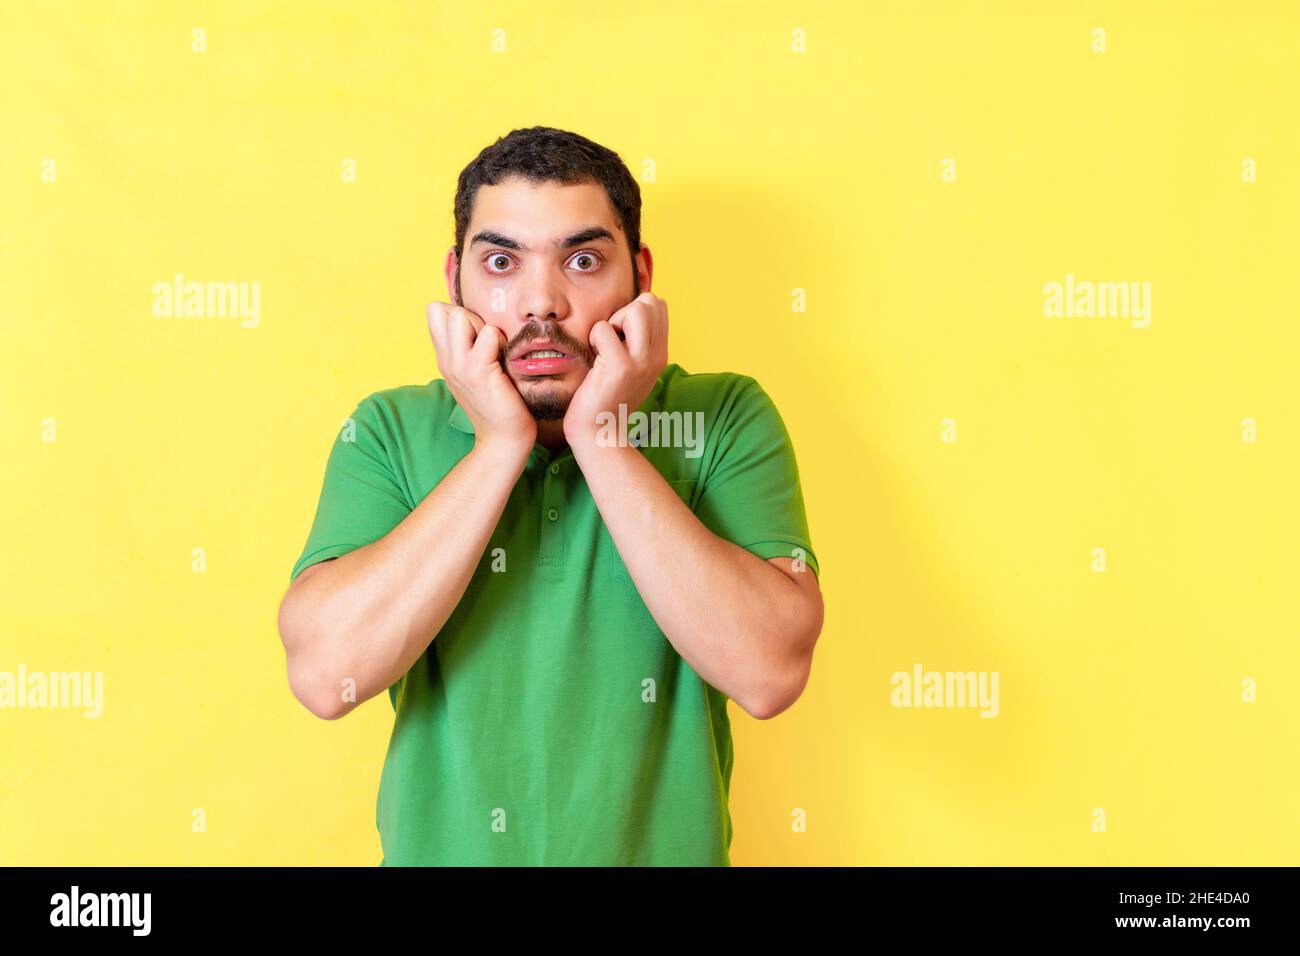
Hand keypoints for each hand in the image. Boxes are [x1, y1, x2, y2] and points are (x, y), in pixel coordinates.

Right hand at [427, 302, 535, 453]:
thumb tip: (479, 320)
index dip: (460, 315)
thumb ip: (469, 346)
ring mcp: (460, 365)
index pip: (436, 312)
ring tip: (496, 351)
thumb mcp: (474, 372)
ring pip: (460, 316)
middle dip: (471, 317)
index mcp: (445, 358)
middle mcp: (446, 360)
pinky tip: (506, 360)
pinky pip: (488, 333)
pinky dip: (501, 339)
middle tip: (489, 344)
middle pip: (444, 309)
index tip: (478, 337)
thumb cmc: (497, 403)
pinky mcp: (479, 372)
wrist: (502, 439)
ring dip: (484, 326)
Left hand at [563, 292, 668, 442]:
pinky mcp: (620, 367)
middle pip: (651, 302)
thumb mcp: (633, 366)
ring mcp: (642, 361)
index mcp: (660, 353)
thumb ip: (638, 341)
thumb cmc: (606, 395)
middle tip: (612, 339)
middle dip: (625, 311)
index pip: (659, 305)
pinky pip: (604, 328)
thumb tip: (633, 307)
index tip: (621, 335)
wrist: (598, 431)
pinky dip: (593, 337)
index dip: (634, 310)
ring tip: (605, 346)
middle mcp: (657, 356)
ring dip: (613, 321)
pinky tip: (593, 357)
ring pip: (637, 309)